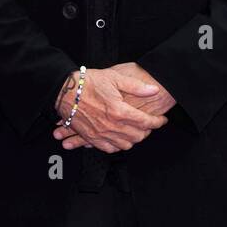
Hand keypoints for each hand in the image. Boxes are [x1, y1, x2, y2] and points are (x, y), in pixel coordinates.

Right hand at [51, 67, 167, 152]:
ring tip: (137, 130)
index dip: (158, 122)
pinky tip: (121, 137)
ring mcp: (101, 134)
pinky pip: (110, 148)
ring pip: (126, 145)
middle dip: (148, 131)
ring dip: (134, 139)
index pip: (146, 122)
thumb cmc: (88, 82)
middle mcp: (111, 126)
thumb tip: (154, 90)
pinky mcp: (92, 138)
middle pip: (138, 136)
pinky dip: (119, 145)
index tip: (162, 119)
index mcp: (119, 111)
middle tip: (149, 124)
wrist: (65, 90)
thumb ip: (136, 86)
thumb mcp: (114, 78)